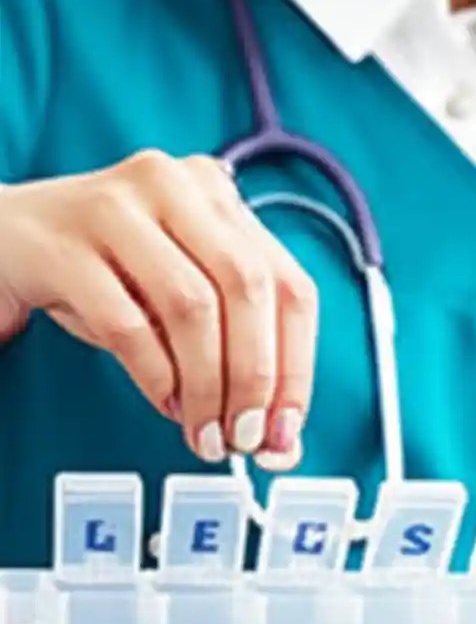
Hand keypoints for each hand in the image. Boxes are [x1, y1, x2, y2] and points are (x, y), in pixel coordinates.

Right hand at [0, 150, 317, 468]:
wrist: (1, 240)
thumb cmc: (104, 271)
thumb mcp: (178, 296)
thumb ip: (236, 351)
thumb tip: (283, 438)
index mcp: (218, 195)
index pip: (290, 284)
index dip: (298, 365)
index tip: (288, 427)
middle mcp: (176, 186)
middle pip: (248, 289)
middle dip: (254, 378)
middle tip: (246, 436)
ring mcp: (116, 208)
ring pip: (192, 306)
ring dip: (206, 385)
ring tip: (204, 430)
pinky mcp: (63, 244)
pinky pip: (127, 322)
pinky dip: (156, 375)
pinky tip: (166, 401)